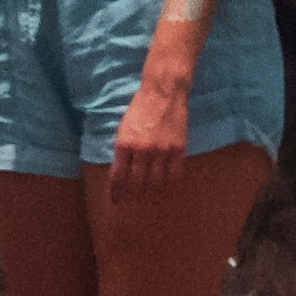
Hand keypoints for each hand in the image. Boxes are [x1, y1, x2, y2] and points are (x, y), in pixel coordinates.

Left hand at [110, 54, 196, 192]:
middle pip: (137, 184)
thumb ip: (122, 152)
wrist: (163, 92)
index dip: (117, 193)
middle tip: (133, 202)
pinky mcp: (179, 149)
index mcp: (125, 144)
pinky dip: (171, 189)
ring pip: (156, 184)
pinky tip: (167, 193)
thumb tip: (120, 175)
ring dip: (151, 196)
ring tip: (148, 200)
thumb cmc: (140, 109)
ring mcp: (162, 151)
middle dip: (133, 197)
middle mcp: (143, 150)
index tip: (116, 201)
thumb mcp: (123, 128)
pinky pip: (175, 176)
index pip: (118, 177)